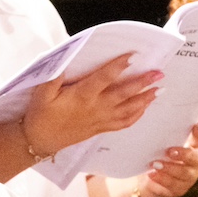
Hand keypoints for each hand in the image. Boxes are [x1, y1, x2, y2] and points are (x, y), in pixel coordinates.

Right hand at [22, 54, 160, 155]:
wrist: (38, 140)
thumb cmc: (40, 114)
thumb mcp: (42, 92)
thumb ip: (55, 76)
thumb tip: (67, 60)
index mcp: (82, 96)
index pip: (104, 78)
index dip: (119, 66)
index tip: (133, 56)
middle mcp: (95, 108)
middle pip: (124, 94)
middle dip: (143, 83)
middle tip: (159, 73)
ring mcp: (100, 120)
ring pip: (128, 110)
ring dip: (145, 100)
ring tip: (158, 89)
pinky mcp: (100, 128)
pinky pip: (123, 123)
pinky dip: (137, 116)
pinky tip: (144, 108)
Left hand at [136, 124, 197, 196]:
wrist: (152, 176)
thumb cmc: (159, 154)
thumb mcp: (161, 144)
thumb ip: (163, 137)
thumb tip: (152, 127)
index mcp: (192, 146)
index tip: (195, 126)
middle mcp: (195, 161)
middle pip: (194, 158)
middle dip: (182, 154)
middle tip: (169, 151)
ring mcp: (189, 176)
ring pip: (183, 173)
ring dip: (168, 168)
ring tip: (155, 164)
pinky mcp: (181, 189)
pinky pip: (173, 185)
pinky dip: (161, 179)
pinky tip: (152, 174)